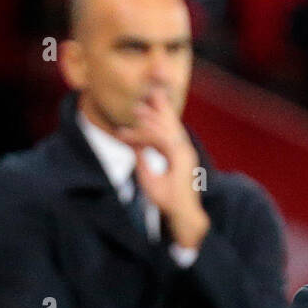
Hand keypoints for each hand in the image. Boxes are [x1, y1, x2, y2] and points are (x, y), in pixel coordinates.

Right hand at [118, 93, 210, 249]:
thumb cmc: (167, 202)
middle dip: (150, 115)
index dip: (138, 134)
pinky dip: (166, 121)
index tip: (121, 136)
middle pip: (168, 125)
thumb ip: (142, 164)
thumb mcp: (151, 185)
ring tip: (153, 95)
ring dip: (161, 111)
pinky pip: (175, 132)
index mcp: (178, 157)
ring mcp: (187, 151)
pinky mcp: (184, 153)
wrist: (185, 212)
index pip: (158, 137)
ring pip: (174, 126)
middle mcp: (185, 150)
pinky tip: (159, 112)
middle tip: (135, 107)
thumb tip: (134, 146)